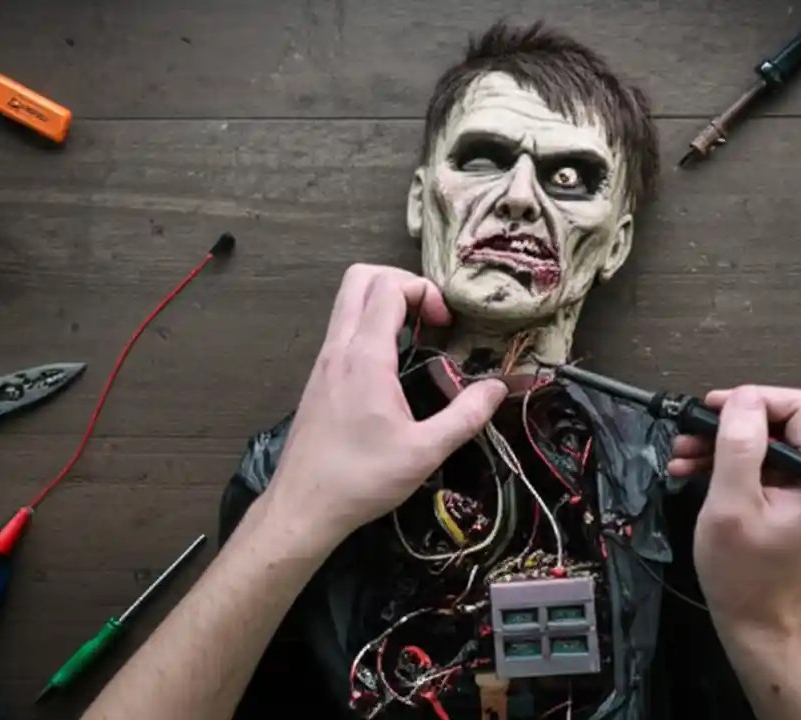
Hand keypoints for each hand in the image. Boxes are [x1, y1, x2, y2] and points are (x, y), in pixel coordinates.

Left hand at [264, 264, 506, 542]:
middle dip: (401, 282)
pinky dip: (368, 326)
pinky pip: (341, 329)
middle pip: (360, 278)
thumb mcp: (425, 452)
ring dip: (382, 302)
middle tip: (429, 316)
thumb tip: (497, 388)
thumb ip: (465, 416)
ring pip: (346, 301)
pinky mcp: (318, 378)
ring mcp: (323, 361)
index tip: (447, 323)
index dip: (424, 290)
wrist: (302, 507)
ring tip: (416, 336)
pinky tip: (391, 364)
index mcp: (364, 356)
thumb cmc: (362, 479)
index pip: (388, 287)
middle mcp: (338, 348)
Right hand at [668, 386, 800, 635]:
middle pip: (783, 419)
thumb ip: (739, 447)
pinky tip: (690, 468)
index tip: (712, 409)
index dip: (756, 398)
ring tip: (680, 453)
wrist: (753, 621)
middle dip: (732, 421)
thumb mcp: (732, 506)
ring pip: (766, 439)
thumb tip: (742, 396)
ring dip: (722, 441)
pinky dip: (726, 461)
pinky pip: (760, 463)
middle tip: (689, 432)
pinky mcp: (790, 497)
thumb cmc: (742, 571)